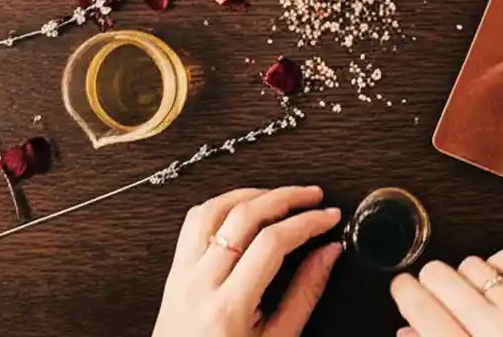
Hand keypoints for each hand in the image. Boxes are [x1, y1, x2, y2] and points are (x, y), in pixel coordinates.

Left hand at [152, 186, 342, 336]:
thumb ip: (304, 294)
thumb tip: (328, 252)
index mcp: (228, 308)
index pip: (271, 243)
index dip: (306, 222)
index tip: (328, 216)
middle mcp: (200, 284)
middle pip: (243, 216)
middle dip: (285, 197)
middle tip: (312, 196)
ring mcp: (182, 274)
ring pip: (213, 209)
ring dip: (251, 194)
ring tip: (280, 196)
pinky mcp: (174, 271)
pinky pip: (194, 222)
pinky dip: (222, 204)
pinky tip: (244, 208)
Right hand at [391, 249, 502, 336]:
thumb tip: (407, 332)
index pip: (421, 309)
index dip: (403, 291)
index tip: (401, 287)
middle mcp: (497, 334)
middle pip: (440, 278)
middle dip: (430, 282)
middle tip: (432, 291)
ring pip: (471, 265)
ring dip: (464, 278)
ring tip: (471, 297)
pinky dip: (497, 268)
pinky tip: (498, 287)